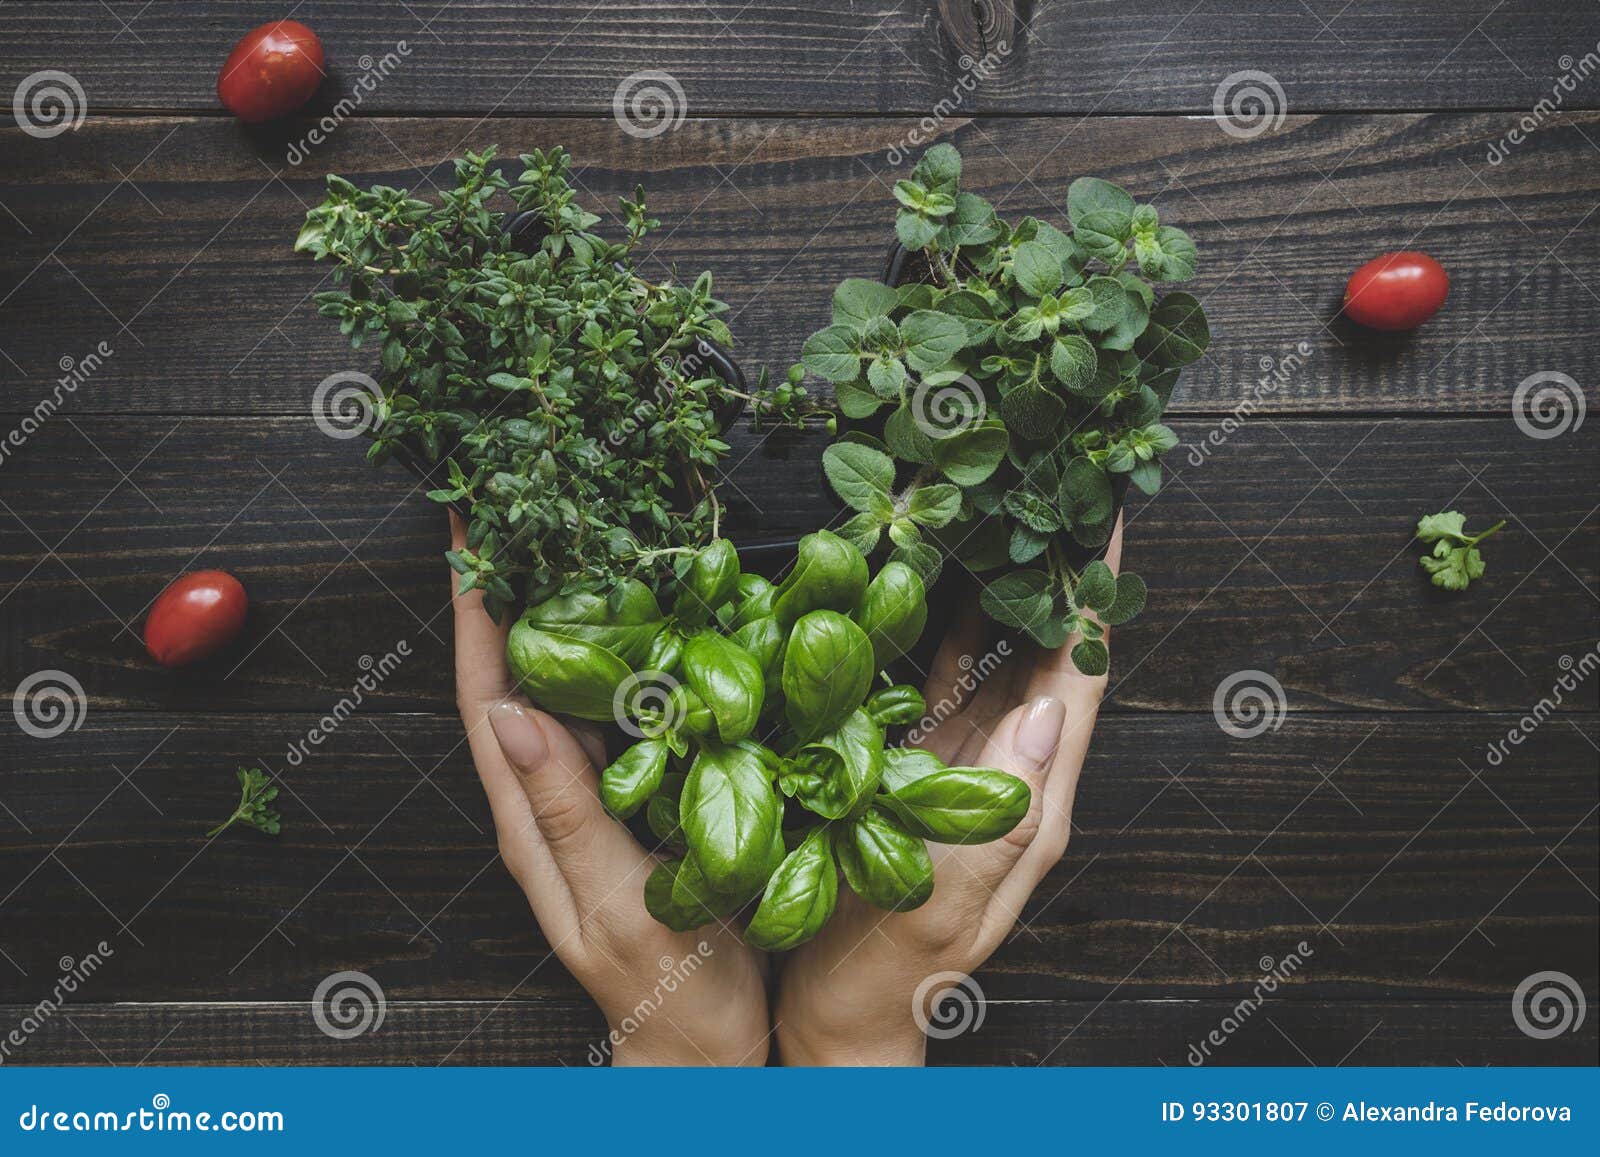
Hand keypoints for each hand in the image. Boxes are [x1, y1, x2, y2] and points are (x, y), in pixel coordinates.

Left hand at [448, 513, 770, 1064]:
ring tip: (568, 540)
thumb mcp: (612, 903)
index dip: (474, 611)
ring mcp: (590, 800)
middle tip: (516, 509)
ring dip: (557, 612)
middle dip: (508, 589)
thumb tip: (513, 713)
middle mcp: (550, 798)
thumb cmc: (666, 989)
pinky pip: (613, 716)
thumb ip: (566, 813)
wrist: (705, 1046)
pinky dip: (614, 658)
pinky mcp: (633, 803)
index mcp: (531, 818)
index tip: (466, 535)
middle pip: (514, 675)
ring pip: (563, 688)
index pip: (487, 694)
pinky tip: (638, 624)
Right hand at [773, 519, 1122, 1064]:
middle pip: (1049, 659)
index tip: (1105, 523)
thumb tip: (1052, 710)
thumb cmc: (892, 969)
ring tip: (1007, 517)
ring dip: (1009, 593)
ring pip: (1001, 663)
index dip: (1095, 602)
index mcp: (1034, 804)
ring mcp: (967, 768)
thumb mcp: (951, 900)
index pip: (1082, 682)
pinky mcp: (922, 769)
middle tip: (1053, 491)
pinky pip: (948, 686)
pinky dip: (950, 632)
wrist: (842, 1013)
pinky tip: (940, 587)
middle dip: (1058, 577)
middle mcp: (1010, 775)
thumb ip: (1003, 811)